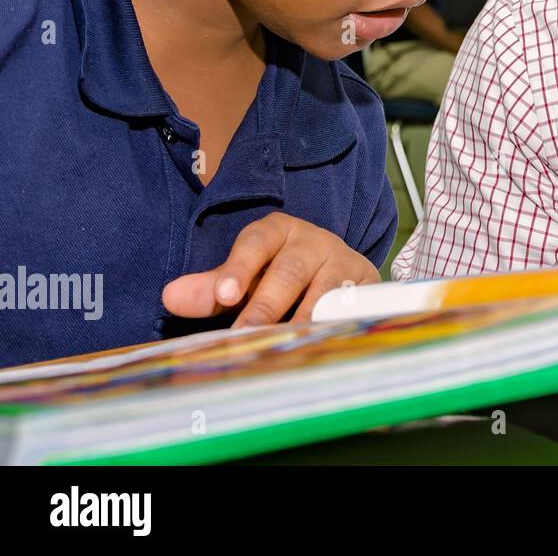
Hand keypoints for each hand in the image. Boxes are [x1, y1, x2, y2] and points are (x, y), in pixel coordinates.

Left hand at [162, 212, 379, 327]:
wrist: (337, 270)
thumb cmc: (279, 273)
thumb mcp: (244, 276)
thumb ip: (211, 288)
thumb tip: (171, 297)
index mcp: (277, 231)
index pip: (256, 242)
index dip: (240, 268)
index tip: (225, 296)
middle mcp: (313, 241)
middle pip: (289, 271)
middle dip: (266, 306)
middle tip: (245, 335)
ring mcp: (344, 262)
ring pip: (324, 291)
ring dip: (302, 320)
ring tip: (281, 345)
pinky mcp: (367, 286)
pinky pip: (352, 307)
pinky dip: (335, 326)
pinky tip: (319, 345)